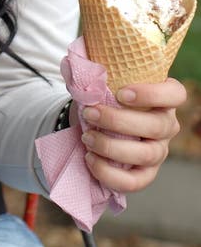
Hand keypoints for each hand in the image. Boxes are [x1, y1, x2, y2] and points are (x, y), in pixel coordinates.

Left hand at [80, 77, 186, 192]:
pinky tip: (90, 159)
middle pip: (156, 126)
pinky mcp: (146, 173)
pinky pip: (135, 181)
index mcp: (163, 98)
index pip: (175, 94)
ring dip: (112, 147)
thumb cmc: (107, 96)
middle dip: (119, 121)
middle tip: (90, 113)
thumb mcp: (104, 80)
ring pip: (146, 154)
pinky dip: (111, 173)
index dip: (152, 94)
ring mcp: (159, 151)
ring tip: (87, 138)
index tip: (120, 93)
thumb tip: (71, 64)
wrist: (98, 121)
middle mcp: (166, 125)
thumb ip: (92, 71)